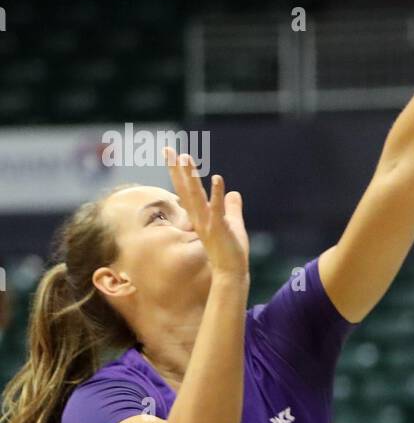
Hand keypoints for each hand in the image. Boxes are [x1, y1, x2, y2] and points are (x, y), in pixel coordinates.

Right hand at [163, 148, 247, 278]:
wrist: (231, 272)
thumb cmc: (230, 251)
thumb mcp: (233, 224)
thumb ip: (232, 208)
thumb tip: (235, 193)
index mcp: (200, 215)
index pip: (186, 190)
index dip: (179, 173)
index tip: (172, 154)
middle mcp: (199, 218)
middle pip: (186, 190)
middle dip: (177, 170)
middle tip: (169, 151)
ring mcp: (207, 223)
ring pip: (196, 197)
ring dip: (191, 178)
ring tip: (186, 158)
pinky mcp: (219, 228)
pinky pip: (217, 209)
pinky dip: (217, 194)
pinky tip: (217, 178)